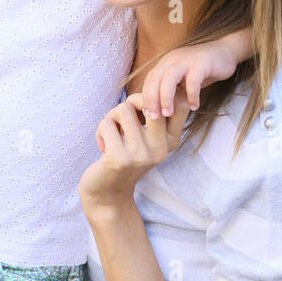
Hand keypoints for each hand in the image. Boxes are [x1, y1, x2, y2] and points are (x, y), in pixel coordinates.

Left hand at [79, 91, 189, 211]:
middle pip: (149, 99)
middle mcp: (161, 148)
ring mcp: (141, 155)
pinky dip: (101, 130)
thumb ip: (153, 116)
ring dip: (111, 118)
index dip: (162, 94)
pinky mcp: (119, 158)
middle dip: (131, 102)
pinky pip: (106, 123)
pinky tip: (103, 146)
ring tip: (111, 134)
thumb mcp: (146, 139)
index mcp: (171, 141)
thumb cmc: (125, 157)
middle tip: (122, 117)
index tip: (143, 108)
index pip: (180, 104)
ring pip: (123, 109)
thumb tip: (155, 86)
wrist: (108, 194)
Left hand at [138, 35, 247, 119]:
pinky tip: (194, 107)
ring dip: (166, 98)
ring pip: (169, 79)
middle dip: (152, 100)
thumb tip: (158, 110)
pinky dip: (191, 95)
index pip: (149, 81)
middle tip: (154, 117)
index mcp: (165, 63)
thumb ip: (171, 89)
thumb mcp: (182, 78)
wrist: (225, 52)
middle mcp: (172, 59)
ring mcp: (186, 60)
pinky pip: (193, 81)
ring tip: (168, 114)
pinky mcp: (201, 63)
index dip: (145, 98)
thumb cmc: (201, 70)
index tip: (147, 115)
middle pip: (155, 79)